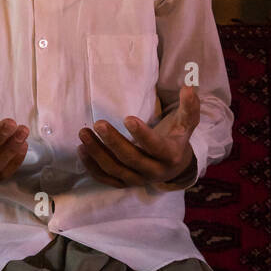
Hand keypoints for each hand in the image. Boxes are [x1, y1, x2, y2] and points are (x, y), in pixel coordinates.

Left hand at [77, 83, 200, 188]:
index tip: (128, 118)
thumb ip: (189, 107)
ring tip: (84, 134)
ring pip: (115, 170)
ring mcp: (138, 180)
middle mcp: (154, 171)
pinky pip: (106, 178)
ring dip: (97, 153)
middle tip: (98, 123)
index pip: (156, 147)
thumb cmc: (177, 138)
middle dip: (113, 141)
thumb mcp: (186, 123)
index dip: (142, 135)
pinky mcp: (125, 183)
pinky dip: (92, 167)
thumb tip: (189, 86)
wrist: (174, 166)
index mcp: (170, 155)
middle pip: (131, 159)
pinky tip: (82, 150)